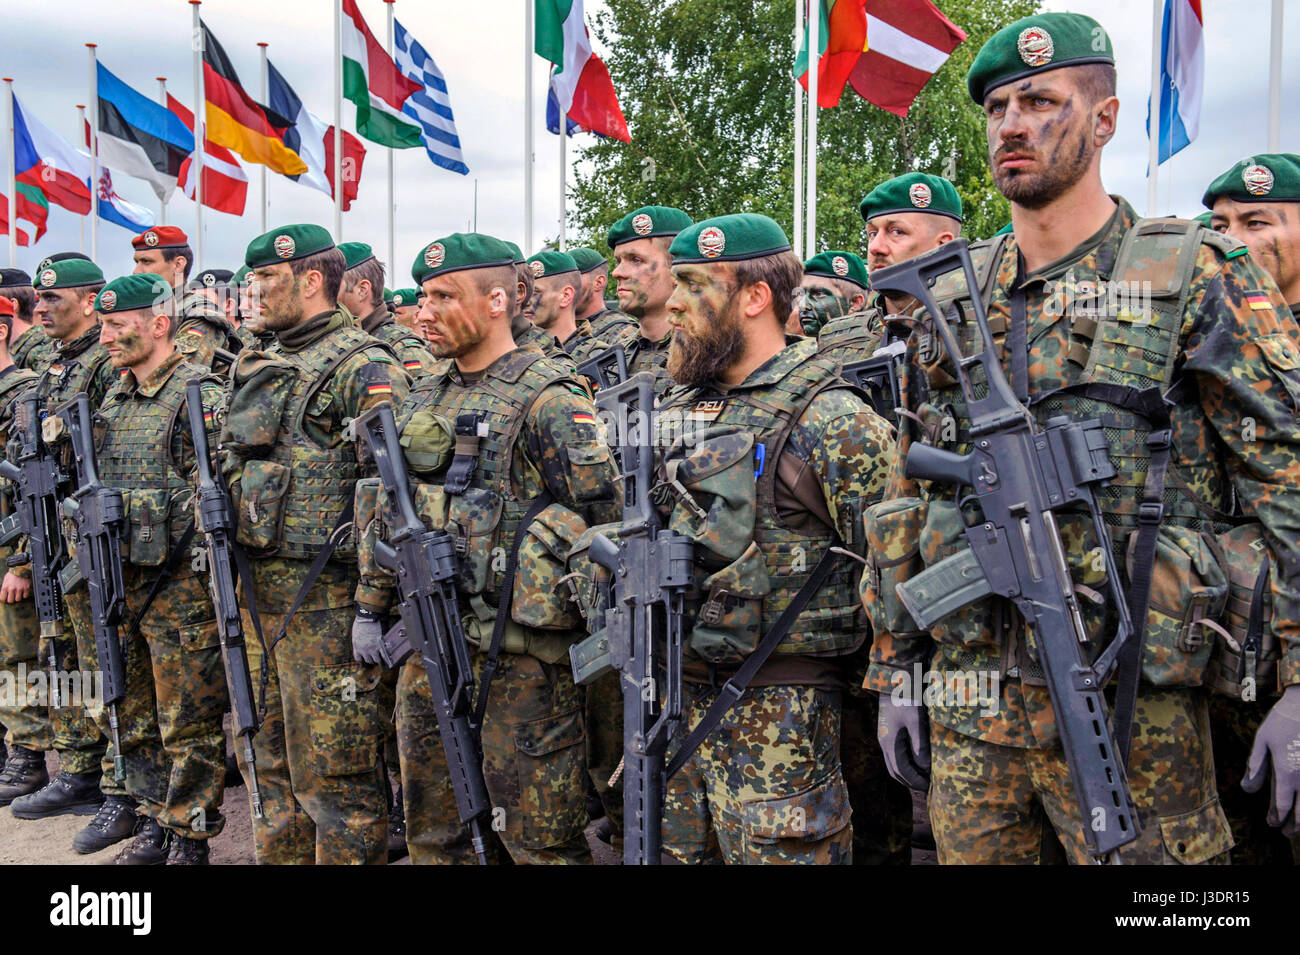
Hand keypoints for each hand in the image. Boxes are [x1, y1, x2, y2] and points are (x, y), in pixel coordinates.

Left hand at [0, 571, 30, 602]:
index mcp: (5, 587)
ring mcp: (19, 589)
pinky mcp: (26, 588)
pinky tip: (23, 592)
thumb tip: (4, 593)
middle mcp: (12, 589)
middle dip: (11, 600)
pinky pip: (25, 596)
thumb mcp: (5, 580)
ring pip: (18, 599)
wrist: (21, 568)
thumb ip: (5, 587)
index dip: (4, 600)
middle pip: (10, 601)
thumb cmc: (13, 574)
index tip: (5, 599)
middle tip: (12, 597)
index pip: (2, 599)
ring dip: (18, 598)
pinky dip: (24, 595)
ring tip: (18, 594)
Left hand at [351, 610, 384, 665]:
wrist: (366, 618)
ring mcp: (372, 648)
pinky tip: (388, 657)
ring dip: (379, 658)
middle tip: (375, 656)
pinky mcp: (380, 645)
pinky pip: (384, 655)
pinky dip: (386, 657)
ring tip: (382, 656)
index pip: (358, 658)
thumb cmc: (361, 622)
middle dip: (372, 659)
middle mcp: (363, 649)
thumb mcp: (356, 633)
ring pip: (376, 660)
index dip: (363, 658)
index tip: (366, 657)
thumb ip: (359, 640)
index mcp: (356, 646)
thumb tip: (362, 641)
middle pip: (368, 660)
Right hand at [877, 691, 930, 791]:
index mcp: (889, 742)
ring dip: (906, 773)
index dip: (915, 781)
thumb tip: (924, 767)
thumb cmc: (907, 698)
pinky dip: (905, 763)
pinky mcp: (889, 730)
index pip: (901, 771)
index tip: (929, 787)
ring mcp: (884, 736)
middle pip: (894, 771)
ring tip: (923, 776)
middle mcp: (884, 742)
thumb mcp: (916, 721)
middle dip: (910, 781)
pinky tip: (916, 760)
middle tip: (927, 786)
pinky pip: (895, 754)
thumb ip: (920, 746)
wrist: (894, 677)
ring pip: (893, 763)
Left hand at [1242, 683, 1299, 836]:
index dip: (1277, 817)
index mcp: (1287, 772)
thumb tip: (1247, 789)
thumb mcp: (1262, 740)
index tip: (1272, 824)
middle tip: (1286, 834)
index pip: (1283, 804)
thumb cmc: (1283, 720)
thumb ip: (1256, 766)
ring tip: (1298, 828)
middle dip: (1294, 826)